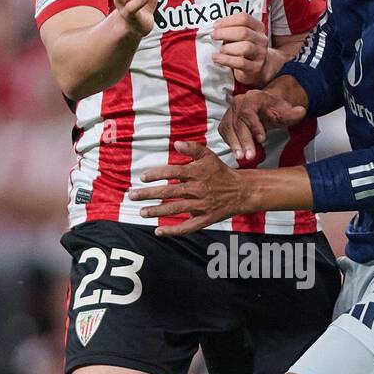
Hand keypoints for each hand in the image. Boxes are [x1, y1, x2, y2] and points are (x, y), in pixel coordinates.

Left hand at [129, 141, 247, 234]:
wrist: (241, 191)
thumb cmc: (221, 172)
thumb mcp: (209, 156)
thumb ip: (193, 148)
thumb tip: (176, 143)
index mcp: (197, 173)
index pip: (173, 172)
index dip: (156, 175)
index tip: (143, 178)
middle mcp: (198, 189)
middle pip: (169, 192)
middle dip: (148, 194)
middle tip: (132, 196)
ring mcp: (201, 205)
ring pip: (175, 209)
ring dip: (156, 211)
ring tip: (142, 212)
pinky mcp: (205, 219)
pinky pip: (187, 227)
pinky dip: (172, 230)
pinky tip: (158, 231)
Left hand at [210, 13, 269, 86]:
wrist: (260, 69)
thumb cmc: (245, 50)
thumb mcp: (242, 37)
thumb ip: (231, 31)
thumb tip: (215, 30)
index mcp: (258, 28)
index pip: (244, 18)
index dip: (228, 20)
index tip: (216, 25)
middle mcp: (261, 40)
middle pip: (244, 32)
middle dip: (224, 33)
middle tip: (213, 36)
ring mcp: (260, 54)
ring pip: (245, 47)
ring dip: (227, 47)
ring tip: (219, 50)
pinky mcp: (255, 68)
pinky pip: (241, 62)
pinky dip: (226, 60)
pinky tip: (217, 58)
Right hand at [219, 87, 306, 163]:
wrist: (266, 108)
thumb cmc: (274, 110)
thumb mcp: (286, 112)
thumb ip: (293, 113)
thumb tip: (301, 111)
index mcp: (253, 98)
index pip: (249, 112)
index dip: (254, 126)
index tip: (262, 139)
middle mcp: (238, 103)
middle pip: (237, 123)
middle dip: (244, 141)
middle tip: (249, 156)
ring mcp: (230, 112)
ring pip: (228, 128)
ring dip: (234, 144)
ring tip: (241, 157)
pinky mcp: (226, 121)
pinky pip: (225, 132)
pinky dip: (230, 143)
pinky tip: (238, 152)